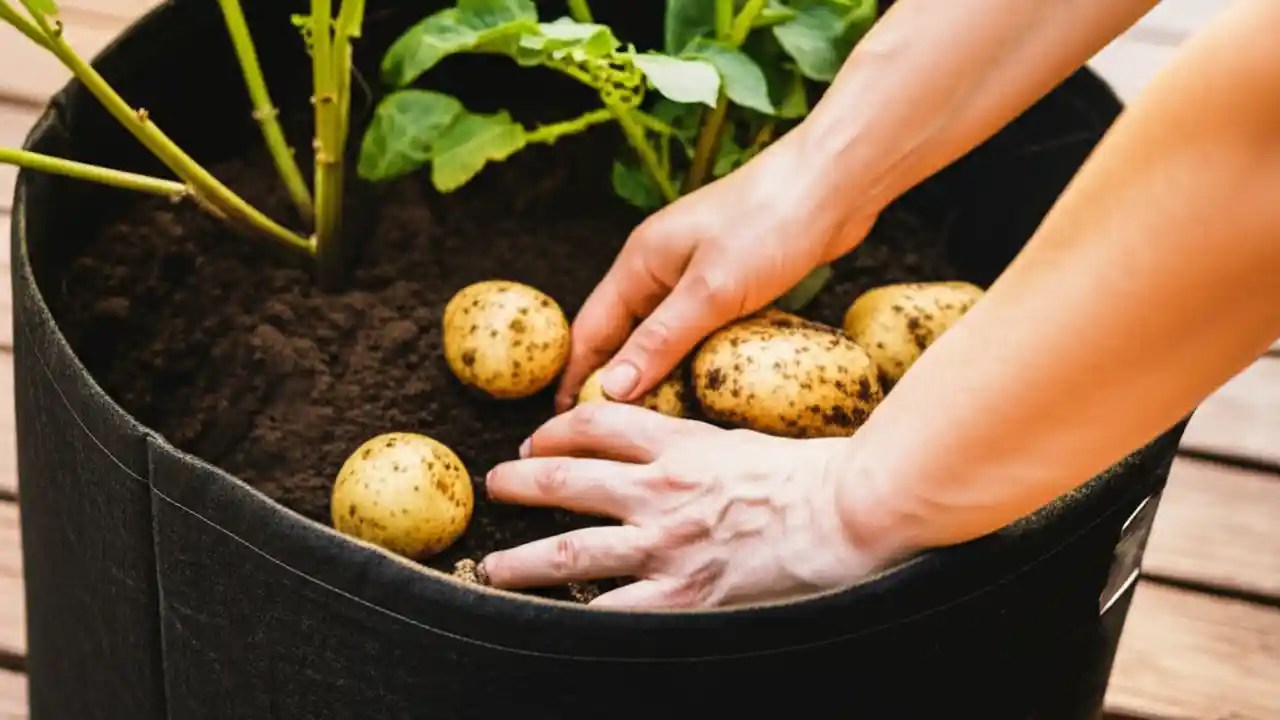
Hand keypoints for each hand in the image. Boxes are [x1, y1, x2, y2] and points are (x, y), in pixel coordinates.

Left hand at [479, 402, 890, 608]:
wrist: (846, 512)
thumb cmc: (810, 474)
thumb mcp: (742, 441)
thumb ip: (696, 447)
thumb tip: (671, 453)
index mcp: (677, 444)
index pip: (595, 424)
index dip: (555, 429)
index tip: (536, 440)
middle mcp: (659, 490)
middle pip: (565, 479)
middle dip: (519, 482)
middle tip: (496, 486)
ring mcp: (665, 544)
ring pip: (569, 550)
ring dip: (521, 560)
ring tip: (494, 567)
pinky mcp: (682, 594)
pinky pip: (613, 610)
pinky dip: (577, 617)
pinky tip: (552, 623)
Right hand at [554, 127, 880, 411]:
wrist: (835, 183)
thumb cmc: (770, 224)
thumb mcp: (710, 291)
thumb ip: (660, 341)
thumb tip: (611, 390)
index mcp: (640, 263)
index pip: (591, 330)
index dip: (575, 376)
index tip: (565, 420)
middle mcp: (660, 268)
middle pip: (623, 335)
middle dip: (614, 382)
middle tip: (611, 433)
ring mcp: (696, 275)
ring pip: (663, 336)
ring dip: (658, 374)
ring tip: (654, 425)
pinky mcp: (731, 283)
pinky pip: (700, 330)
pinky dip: (695, 360)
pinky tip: (703, 390)